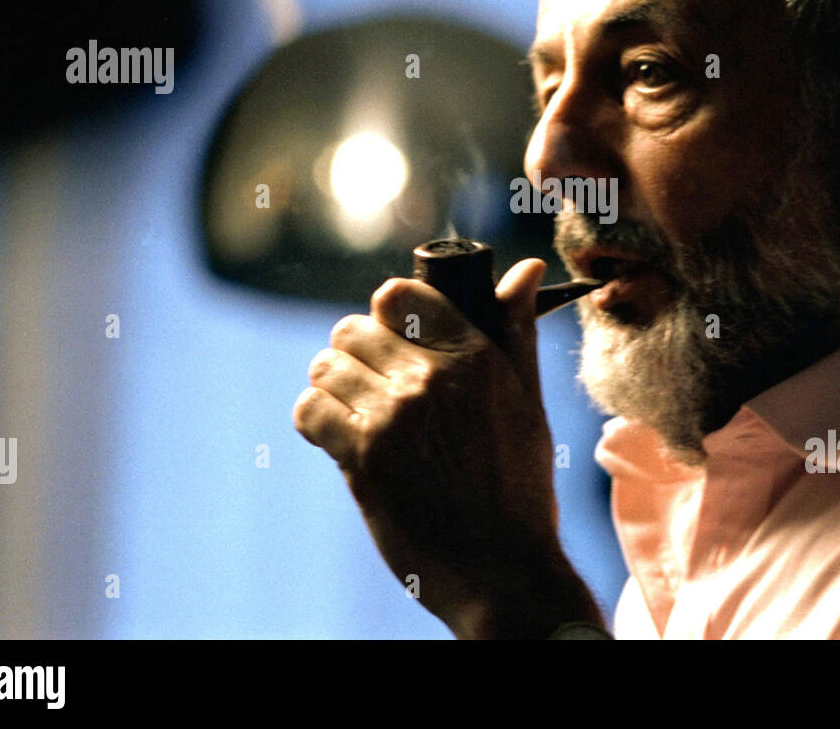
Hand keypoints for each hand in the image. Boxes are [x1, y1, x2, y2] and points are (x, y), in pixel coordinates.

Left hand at [293, 258, 602, 637]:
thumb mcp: (528, 402)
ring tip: (356, 412)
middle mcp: (432, 378)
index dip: (386, 312)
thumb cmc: (520, 486)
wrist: (503, 569)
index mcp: (475, 356)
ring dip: (333, 386)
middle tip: (372, 384)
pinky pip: (310, 411)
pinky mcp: (363, 458)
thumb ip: (516, 331)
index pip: (397, 295)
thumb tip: (524, 270)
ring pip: (326, 367)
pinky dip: (315, 421)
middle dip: (356, 353)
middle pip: (352, 330)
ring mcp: (394, 417)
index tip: (391, 337)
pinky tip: (338, 438)